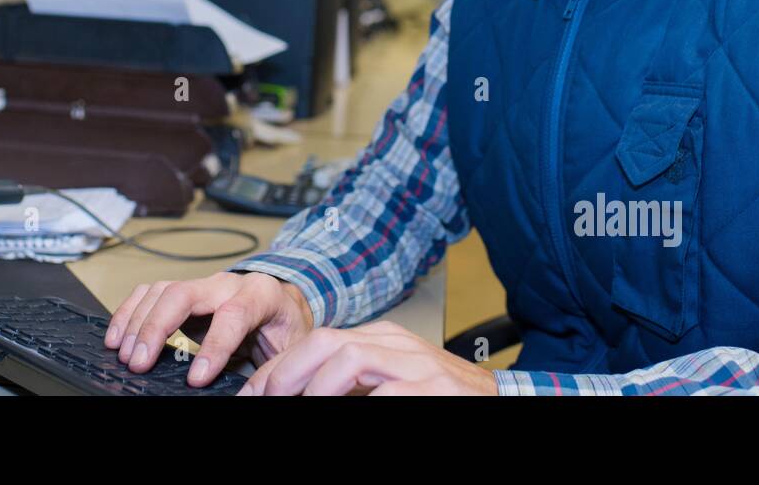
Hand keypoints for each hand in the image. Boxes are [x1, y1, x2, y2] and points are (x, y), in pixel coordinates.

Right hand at [105, 271, 314, 386]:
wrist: (284, 308)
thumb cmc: (286, 330)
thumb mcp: (289, 348)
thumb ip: (272, 365)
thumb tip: (253, 391)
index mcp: (261, 294)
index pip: (233, 314)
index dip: (213, 346)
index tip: (196, 378)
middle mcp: (228, 283)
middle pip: (185, 293)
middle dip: (158, 328)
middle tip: (141, 363)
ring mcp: (204, 285)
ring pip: (162, 291)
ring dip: (138, 323)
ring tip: (127, 356)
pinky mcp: (186, 292)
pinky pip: (151, 292)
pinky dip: (129, 312)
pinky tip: (119, 336)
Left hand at [238, 320, 498, 394]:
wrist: (505, 400)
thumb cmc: (446, 400)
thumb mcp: (391, 386)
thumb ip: (352, 387)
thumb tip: (298, 394)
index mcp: (382, 340)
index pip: (316, 341)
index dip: (277, 369)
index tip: (252, 396)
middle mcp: (397, 344)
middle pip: (326, 340)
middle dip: (284, 373)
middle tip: (264, 402)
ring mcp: (419, 364)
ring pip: (349, 357)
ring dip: (315, 389)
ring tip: (299, 409)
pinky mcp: (437, 389)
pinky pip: (390, 392)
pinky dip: (361, 407)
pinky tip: (346, 418)